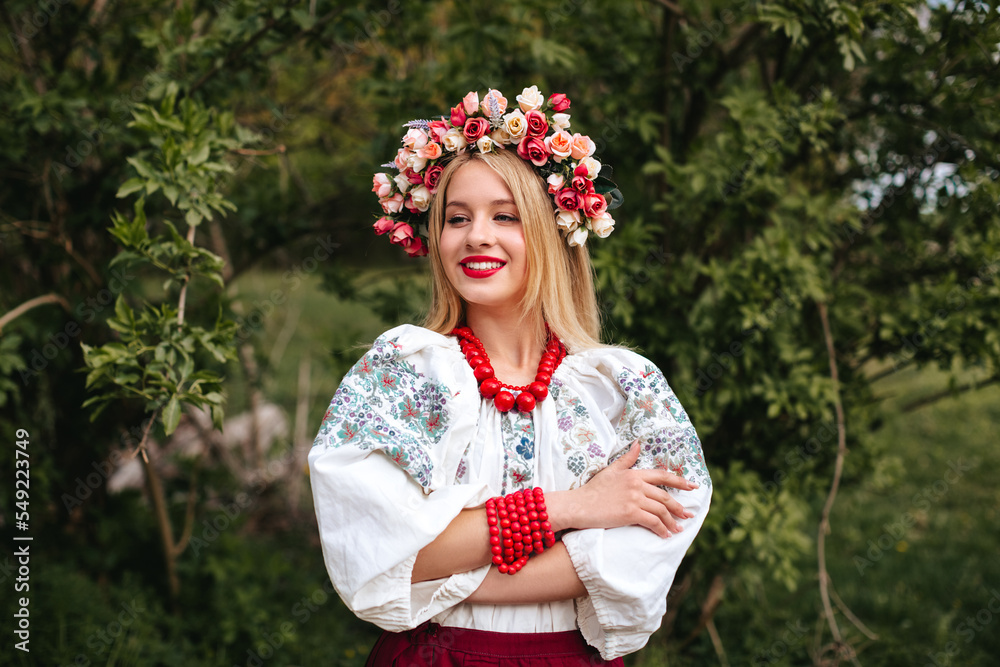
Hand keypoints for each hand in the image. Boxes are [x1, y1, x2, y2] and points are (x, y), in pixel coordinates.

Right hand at [547, 440, 697, 537]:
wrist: (579, 505)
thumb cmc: (593, 490)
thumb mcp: (611, 470)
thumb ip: (627, 459)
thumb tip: (637, 444)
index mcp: (634, 474)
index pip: (662, 476)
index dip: (679, 481)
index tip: (692, 487)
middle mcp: (637, 485)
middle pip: (665, 496)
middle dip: (678, 507)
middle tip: (688, 515)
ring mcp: (634, 499)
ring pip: (661, 511)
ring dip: (671, 522)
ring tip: (677, 529)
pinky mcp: (630, 514)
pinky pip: (652, 522)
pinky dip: (661, 530)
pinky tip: (664, 535)